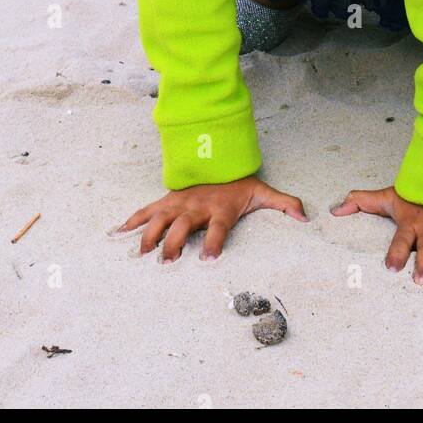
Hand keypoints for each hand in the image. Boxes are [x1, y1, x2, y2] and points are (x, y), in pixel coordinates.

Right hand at [112, 176, 307, 262]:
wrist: (218, 160)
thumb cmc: (239, 186)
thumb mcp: (263, 193)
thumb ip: (284, 204)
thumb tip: (305, 216)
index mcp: (220, 209)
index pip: (218, 228)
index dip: (214, 242)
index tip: (208, 258)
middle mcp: (197, 207)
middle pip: (182, 227)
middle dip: (174, 244)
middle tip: (167, 261)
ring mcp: (179, 204)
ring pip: (160, 220)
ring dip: (150, 236)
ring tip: (142, 254)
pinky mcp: (166, 201)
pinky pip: (146, 211)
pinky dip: (131, 221)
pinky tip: (117, 232)